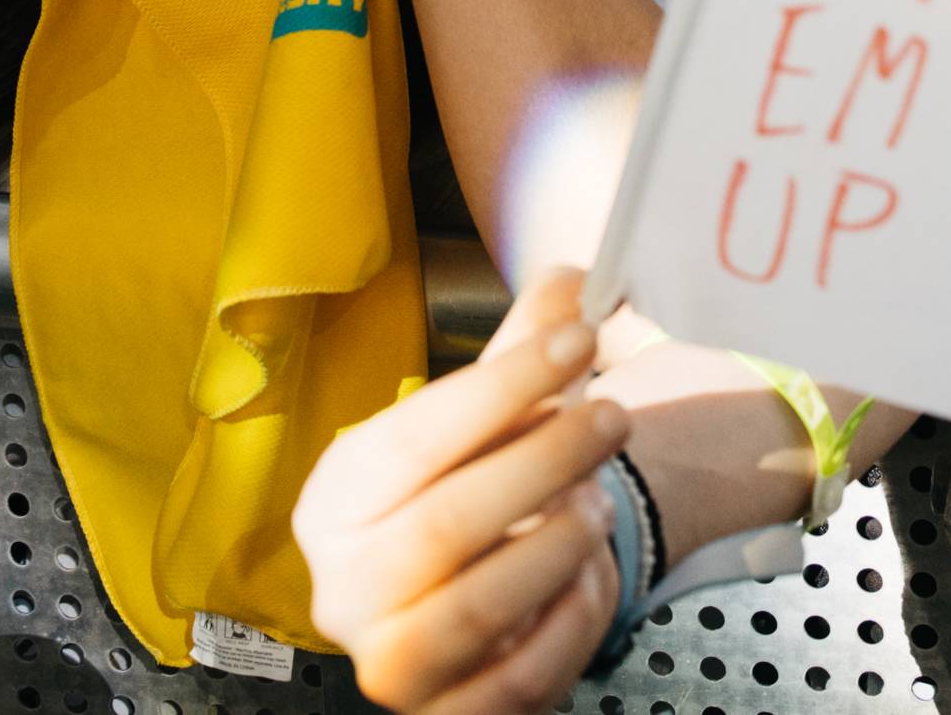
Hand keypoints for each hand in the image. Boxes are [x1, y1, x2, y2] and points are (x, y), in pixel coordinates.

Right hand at [296, 267, 630, 714]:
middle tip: (615, 418)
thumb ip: (527, 349)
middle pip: (441, 527)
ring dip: (554, 548)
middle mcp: (341, 589)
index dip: (502, 385)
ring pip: (469, 613)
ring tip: (597, 502)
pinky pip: (518, 680)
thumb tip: (573, 277)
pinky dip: (573, 622)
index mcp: (336, 501)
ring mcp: (387, 663)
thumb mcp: (494, 418)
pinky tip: (592, 576)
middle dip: (542, 463)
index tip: (578, 337)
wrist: (474, 607)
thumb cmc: (478, 493)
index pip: (411, 437)